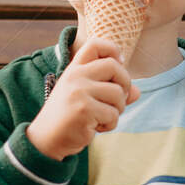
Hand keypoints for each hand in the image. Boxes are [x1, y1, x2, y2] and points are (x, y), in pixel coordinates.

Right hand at [25, 36, 139, 160]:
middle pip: (113, 66)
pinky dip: (110, 124)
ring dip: (117, 109)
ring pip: (118, 93)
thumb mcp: (88, 98)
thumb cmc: (70, 117)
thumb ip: (112, 91)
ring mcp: (79, 92)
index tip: (118, 63)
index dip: (112, 50)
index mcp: (74, 69)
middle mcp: (75, 76)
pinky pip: (113, 114)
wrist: (47, 140)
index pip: (94, 45)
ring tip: (103, 117)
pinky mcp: (84, 110)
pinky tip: (96, 127)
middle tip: (118, 100)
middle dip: (124, 84)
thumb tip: (137, 92)